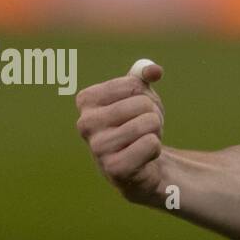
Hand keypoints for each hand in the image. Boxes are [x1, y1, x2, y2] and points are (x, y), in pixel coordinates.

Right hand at [75, 61, 166, 206]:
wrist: (140, 161)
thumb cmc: (136, 121)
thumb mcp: (141, 92)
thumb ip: (145, 74)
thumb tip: (154, 71)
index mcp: (87, 100)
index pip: (132, 84)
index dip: (144, 94)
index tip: (135, 109)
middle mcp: (85, 123)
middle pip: (142, 103)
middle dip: (152, 114)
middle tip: (142, 128)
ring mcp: (97, 148)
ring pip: (149, 123)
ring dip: (155, 131)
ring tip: (142, 141)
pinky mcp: (113, 168)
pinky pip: (151, 144)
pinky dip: (155, 149)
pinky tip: (142, 157)